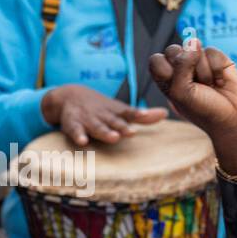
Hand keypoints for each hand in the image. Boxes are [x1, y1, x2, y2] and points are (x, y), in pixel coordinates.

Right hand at [40, 84, 166, 146]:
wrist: (70, 95)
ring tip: (114, 137)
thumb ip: (142, 116)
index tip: (145, 116)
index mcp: (116, 112)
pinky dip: (78, 135)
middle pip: (114, 122)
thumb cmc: (102, 109)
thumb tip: (166, 113)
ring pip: (97, 127)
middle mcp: (103, 115)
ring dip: (105, 132)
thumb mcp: (121, 110)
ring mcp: (88, 120)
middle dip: (122, 127)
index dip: (138, 115)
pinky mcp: (73, 125)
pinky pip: (75, 131)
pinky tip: (82, 142)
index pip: (129, 113)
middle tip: (131, 132)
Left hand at [149, 40, 236, 174]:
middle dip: (185, 69)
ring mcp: (199, 61)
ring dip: (203, 71)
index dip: (167, 70)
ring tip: (210, 86)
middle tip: (196, 87)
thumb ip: (181, 65)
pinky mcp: (217, 58)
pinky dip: (216, 69)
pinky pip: (212, 51)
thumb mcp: (182, 93)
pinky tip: (220, 82)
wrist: (233, 119)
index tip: (178, 87)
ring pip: (194, 49)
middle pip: (172, 50)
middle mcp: (180, 67)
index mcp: (166, 78)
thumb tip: (194, 42)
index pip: (155, 60)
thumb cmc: (203, 110)